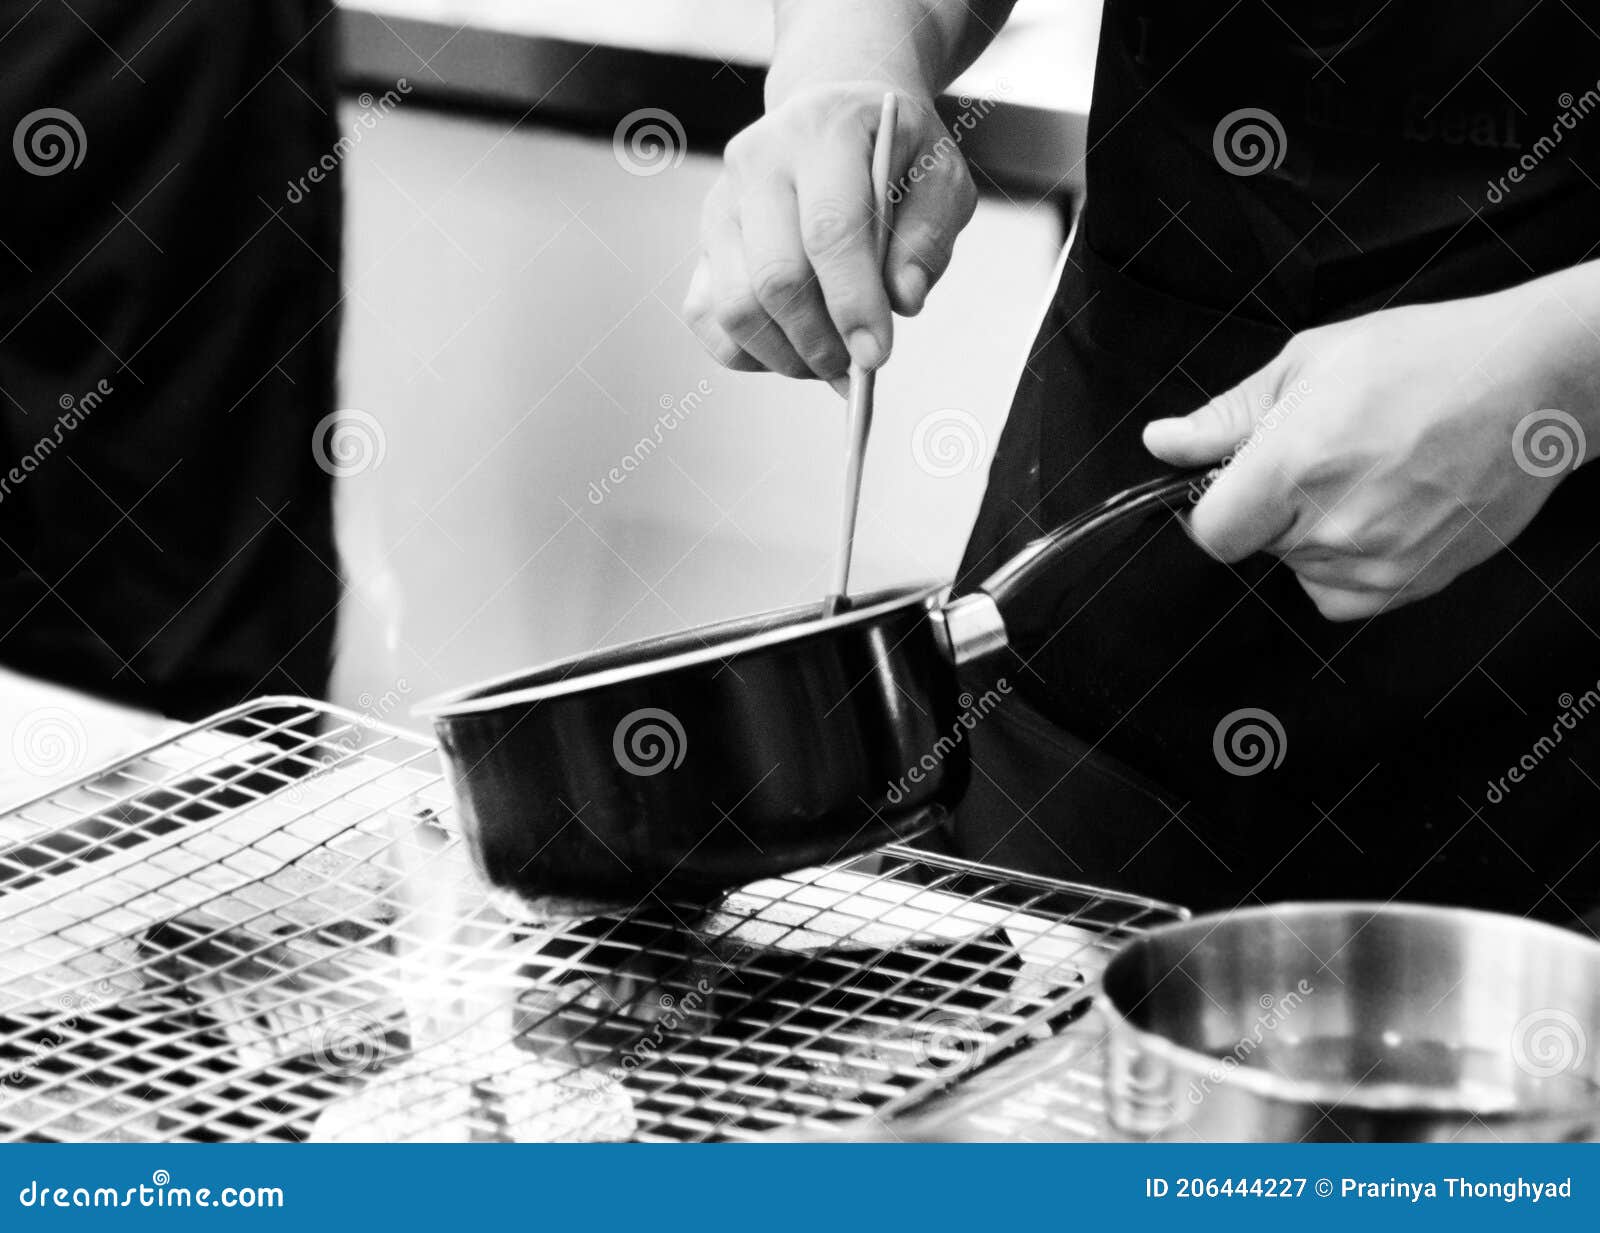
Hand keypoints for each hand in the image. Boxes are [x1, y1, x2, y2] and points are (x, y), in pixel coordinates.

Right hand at [684, 82, 976, 385]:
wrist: (834, 118)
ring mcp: (720, 206)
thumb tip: (903, 299)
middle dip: (819, 341)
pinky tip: (793, 351)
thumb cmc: (893, 154)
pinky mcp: (703, 245)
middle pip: (775, 277)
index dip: (853, 302)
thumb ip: (928, 235)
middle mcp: (756, 163)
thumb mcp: (939, 176)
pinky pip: (706, 319)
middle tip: (856, 369)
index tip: (876, 357)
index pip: (829, 230)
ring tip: (830, 363)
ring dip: (786, 355)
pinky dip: (749, 353)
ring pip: (735, 307)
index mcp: (821, 133)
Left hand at [1142, 286, 1593, 620]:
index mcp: (1294, 466)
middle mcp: (1333, 525)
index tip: (1228, 484)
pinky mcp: (1415, 582)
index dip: (1210, 508)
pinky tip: (1375, 513)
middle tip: (1319, 456)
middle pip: (1257, 547)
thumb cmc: (1427, 358)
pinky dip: (1343, 567)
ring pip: (1300, 570)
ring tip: (1363, 473)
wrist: (1533, 381)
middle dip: (1269, 509)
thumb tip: (1163, 443)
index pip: (1210, 533)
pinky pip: (1341, 596)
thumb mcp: (1310, 362)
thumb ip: (1227, 417)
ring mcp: (1378, 561)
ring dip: (1311, 534)